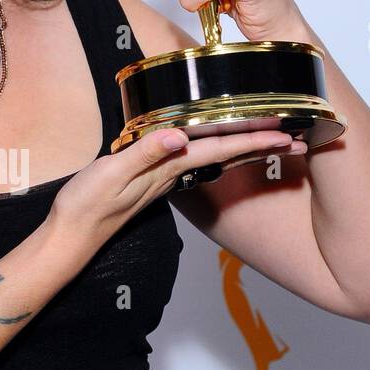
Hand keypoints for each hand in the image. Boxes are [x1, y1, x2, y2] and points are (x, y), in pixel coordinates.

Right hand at [47, 125, 302, 259]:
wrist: (70, 237)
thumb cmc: (85, 205)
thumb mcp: (111, 174)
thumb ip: (144, 154)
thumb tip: (177, 136)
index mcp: (168, 169)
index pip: (219, 149)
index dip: (252, 138)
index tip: (286, 131)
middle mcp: (173, 176)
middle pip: (227, 156)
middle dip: (263, 146)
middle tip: (299, 137)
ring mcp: (165, 181)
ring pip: (216, 160)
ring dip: (245, 150)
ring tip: (273, 142)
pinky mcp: (153, 182)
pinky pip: (196, 163)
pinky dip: (217, 154)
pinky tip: (220, 150)